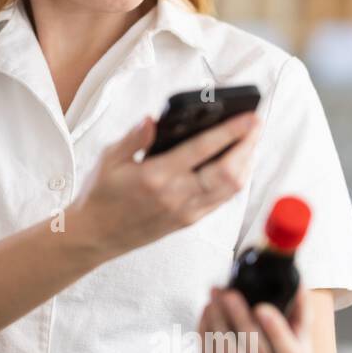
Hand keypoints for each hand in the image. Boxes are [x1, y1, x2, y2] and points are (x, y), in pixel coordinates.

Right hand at [68, 111, 260, 260]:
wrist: (95, 235)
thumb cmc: (100, 195)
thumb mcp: (109, 159)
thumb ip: (134, 138)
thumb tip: (153, 119)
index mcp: (156, 176)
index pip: (202, 150)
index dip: (231, 131)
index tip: (249, 117)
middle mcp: (176, 196)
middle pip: (229, 172)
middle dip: (248, 146)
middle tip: (255, 125)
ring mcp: (186, 211)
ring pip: (232, 189)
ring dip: (246, 163)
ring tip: (250, 142)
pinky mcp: (189, 221)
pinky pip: (222, 200)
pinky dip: (236, 181)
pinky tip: (237, 165)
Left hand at [197, 282, 317, 352]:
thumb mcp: (301, 341)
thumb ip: (300, 312)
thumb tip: (297, 281)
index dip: (276, 333)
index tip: (262, 307)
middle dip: (238, 320)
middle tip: (228, 293)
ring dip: (216, 323)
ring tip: (214, 299)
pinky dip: (205, 334)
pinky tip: (207, 314)